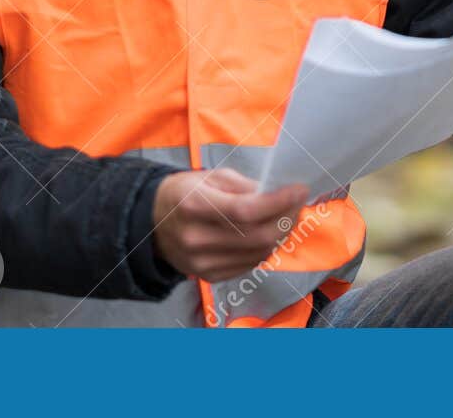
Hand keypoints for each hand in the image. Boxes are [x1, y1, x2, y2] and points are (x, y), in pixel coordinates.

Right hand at [150, 168, 307, 282]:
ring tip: (289, 215)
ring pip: (258, 253)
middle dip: (287, 218)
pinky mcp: (209, 276)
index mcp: (193, 205)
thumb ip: (244, 186)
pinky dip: (267, 248)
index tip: (299, 189)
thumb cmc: (186, 193)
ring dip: (282, 234)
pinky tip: (272, 232)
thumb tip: (277, 194)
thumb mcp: (210, 176)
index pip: (245, 210)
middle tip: (299, 202)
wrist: (153, 223)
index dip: (278, 202)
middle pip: (256, 236)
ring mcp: (202, 262)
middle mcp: (196, 238)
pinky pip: (250, 264)